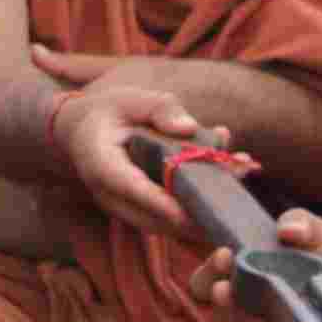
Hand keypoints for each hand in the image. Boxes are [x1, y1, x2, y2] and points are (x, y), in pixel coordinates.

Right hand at [51, 64, 243, 234]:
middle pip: (153, 218)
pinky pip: (170, 215)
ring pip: (165, 223)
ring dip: (202, 214)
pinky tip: (231, 179)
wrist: (83, 130)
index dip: (159, 203)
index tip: (186, 213)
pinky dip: (199, 207)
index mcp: (101, 164)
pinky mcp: (142, 209)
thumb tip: (190, 127)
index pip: (131, 188)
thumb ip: (159, 108)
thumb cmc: (108, 111)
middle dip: (192, 218)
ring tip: (238, 190)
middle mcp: (112, 195)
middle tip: (230, 210)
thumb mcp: (129, 98)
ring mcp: (126, 207)